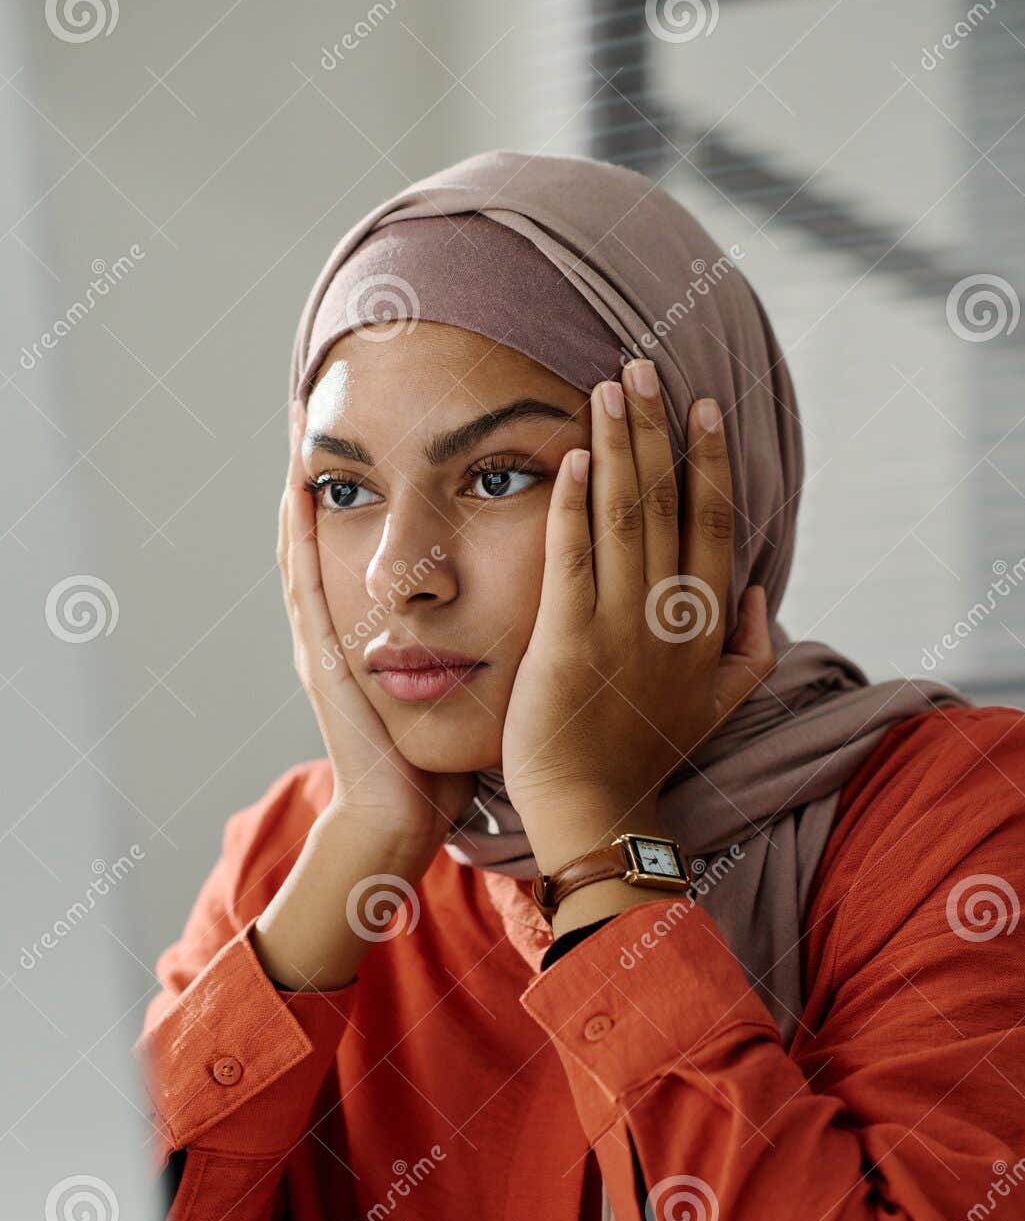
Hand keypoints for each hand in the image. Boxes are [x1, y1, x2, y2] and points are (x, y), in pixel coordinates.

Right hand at [280, 399, 475, 866]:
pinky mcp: (319, 663)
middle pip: (334, 533)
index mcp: (378, 631)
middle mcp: (345, 628)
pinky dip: (297, 541)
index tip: (383, 425)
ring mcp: (325, 643)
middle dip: (332, 470)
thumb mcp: (466, 683)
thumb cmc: (442, 760)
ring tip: (302, 424)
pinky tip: (298, 495)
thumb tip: (531, 598)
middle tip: (325, 400)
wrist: (404, 820)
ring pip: (309, 548)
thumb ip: (481, 639)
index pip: (374, 542)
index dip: (373, 485)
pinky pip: (303, 589)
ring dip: (304, 489)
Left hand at [501, 360, 774, 870]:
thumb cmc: (647, 756)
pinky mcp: (568, 641)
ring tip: (609, 387)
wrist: (597, 813)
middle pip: (671, 504)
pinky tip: (571, 458)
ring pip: (626, 517)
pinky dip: (574, 506)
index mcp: (707, 627)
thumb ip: (750, 650)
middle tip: (645, 366)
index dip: (709, 461)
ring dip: (618, 447)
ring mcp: (621, 628)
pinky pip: (574, 559)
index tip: (702, 405)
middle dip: (658, 430)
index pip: (715, 524)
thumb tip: (765, 596)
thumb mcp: (720, 705)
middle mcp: (670, 618)